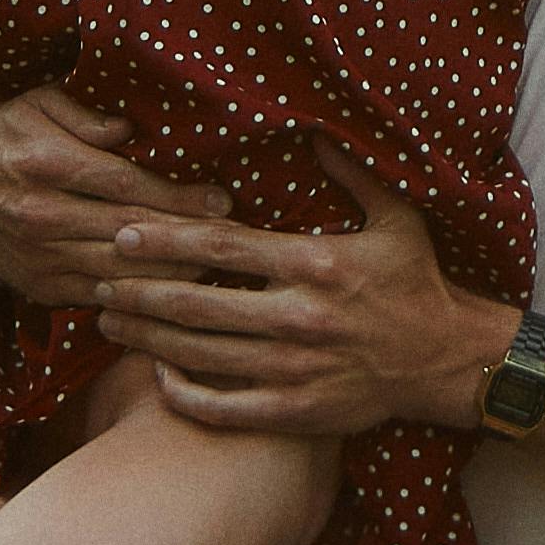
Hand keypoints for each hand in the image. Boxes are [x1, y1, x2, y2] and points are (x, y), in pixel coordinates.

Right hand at [0, 86, 232, 307]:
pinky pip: (98, 297)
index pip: (129, 188)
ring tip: (215, 268)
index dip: (179, 198)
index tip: (222, 201)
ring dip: (171, 274)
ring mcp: (41, 257)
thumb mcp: (40, 101)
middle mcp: (44, 216)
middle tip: (234, 238)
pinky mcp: (39, 285)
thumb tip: (131, 129)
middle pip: (132, 235)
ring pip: (119, 274)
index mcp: (49, 165)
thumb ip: (87, 114)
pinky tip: (171, 291)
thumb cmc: (5, 131)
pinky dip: (137, 297)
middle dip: (188, 239)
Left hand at [91, 149, 507, 443]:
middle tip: (96, 281)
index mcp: (313, 264)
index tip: (123, 234)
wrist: (447, 361)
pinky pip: (225, 407)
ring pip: (201, 353)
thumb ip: (354, 175)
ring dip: (148, 337)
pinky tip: (159, 378)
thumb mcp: (397, 219)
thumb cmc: (416, 284)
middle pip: (197, 302)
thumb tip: (316, 132)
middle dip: (139, 291)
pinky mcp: (296, 412)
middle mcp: (297, 317)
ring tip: (110, 322)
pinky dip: (186, 395)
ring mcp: (294, 369)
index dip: (166, 240)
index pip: (221, 247)